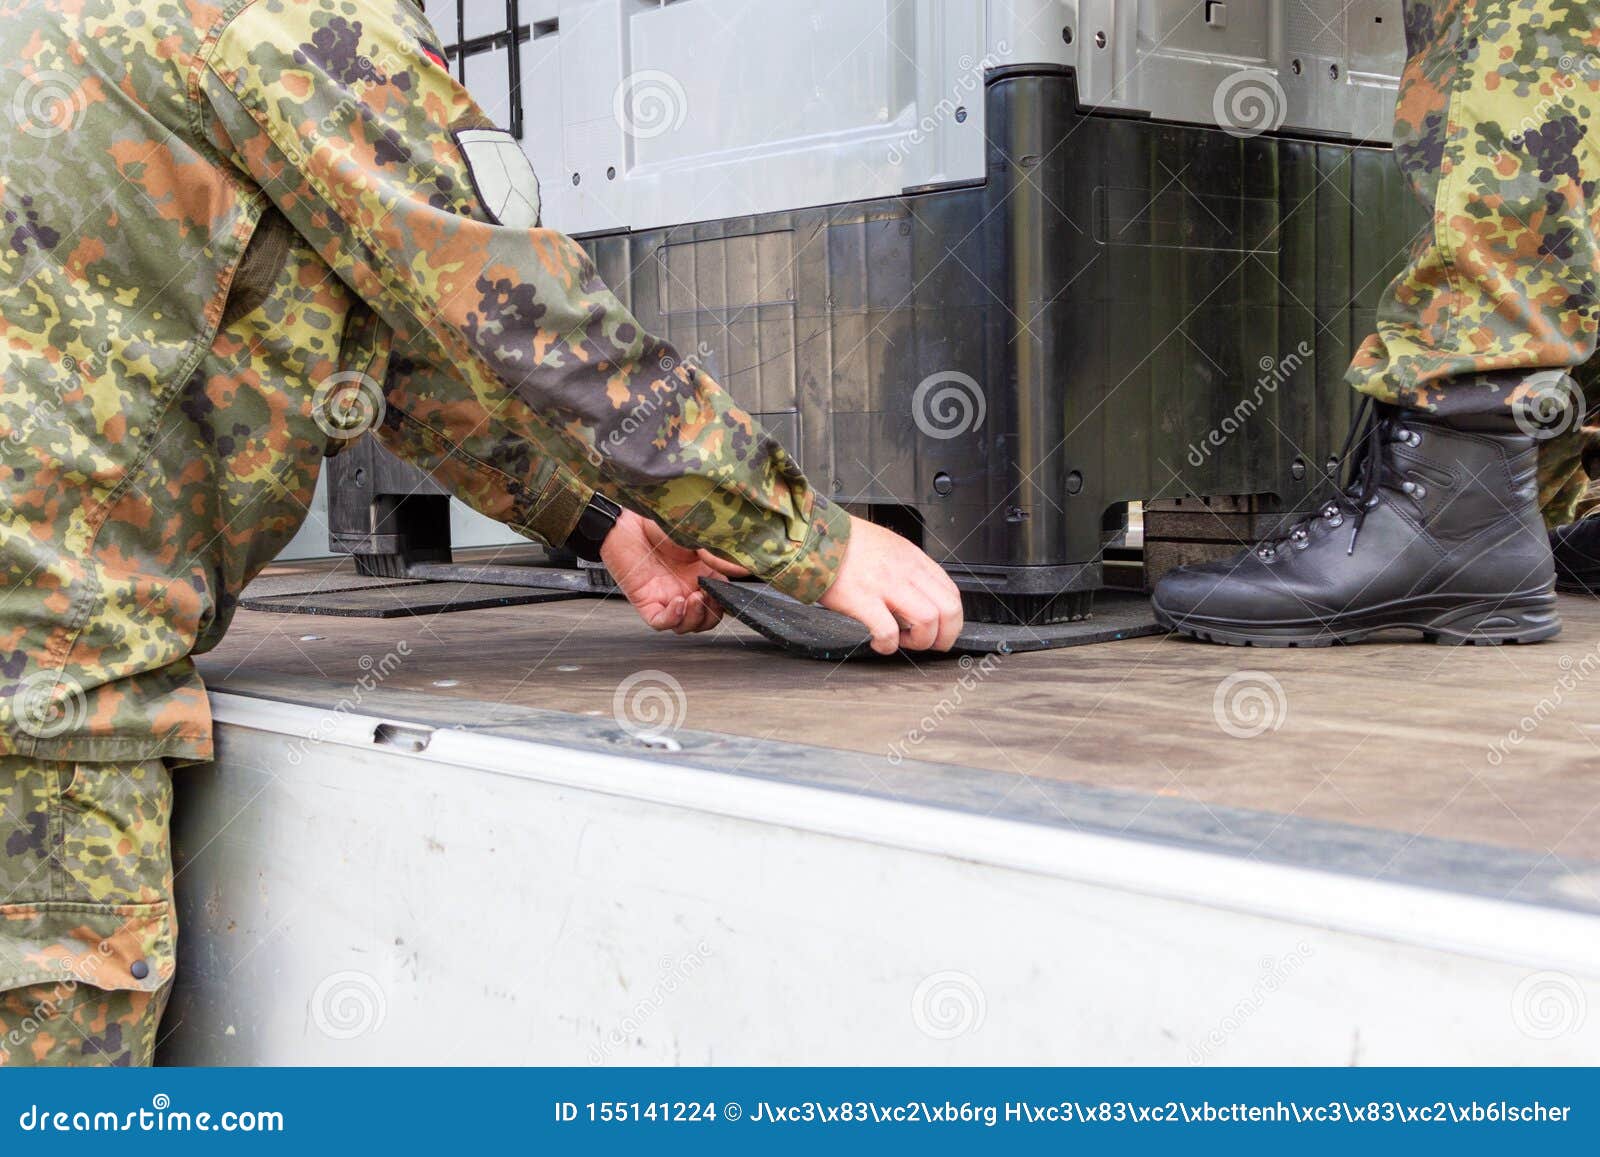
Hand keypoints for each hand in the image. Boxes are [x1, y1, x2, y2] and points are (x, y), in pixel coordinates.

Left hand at [601, 510, 726, 633]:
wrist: (629, 520)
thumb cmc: (661, 522)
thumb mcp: (699, 537)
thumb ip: (720, 556)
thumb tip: (743, 570)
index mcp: (703, 574)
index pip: (720, 601)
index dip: (725, 603)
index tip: (726, 593)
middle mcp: (686, 588)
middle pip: (705, 619)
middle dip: (711, 615)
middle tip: (709, 597)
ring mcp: (666, 597)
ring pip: (686, 626)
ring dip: (695, 618)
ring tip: (695, 598)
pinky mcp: (646, 601)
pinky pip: (661, 623)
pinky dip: (673, 618)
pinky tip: (678, 602)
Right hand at [820, 515, 963, 653]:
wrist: (814, 534)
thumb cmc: (846, 542)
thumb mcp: (889, 546)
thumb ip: (908, 568)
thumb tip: (918, 595)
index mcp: (914, 558)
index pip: (951, 593)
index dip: (950, 619)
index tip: (938, 630)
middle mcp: (906, 571)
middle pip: (949, 610)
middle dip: (944, 636)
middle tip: (928, 644)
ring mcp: (885, 585)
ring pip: (927, 621)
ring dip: (919, 641)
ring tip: (900, 641)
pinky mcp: (862, 600)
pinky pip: (888, 632)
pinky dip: (888, 645)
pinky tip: (878, 643)